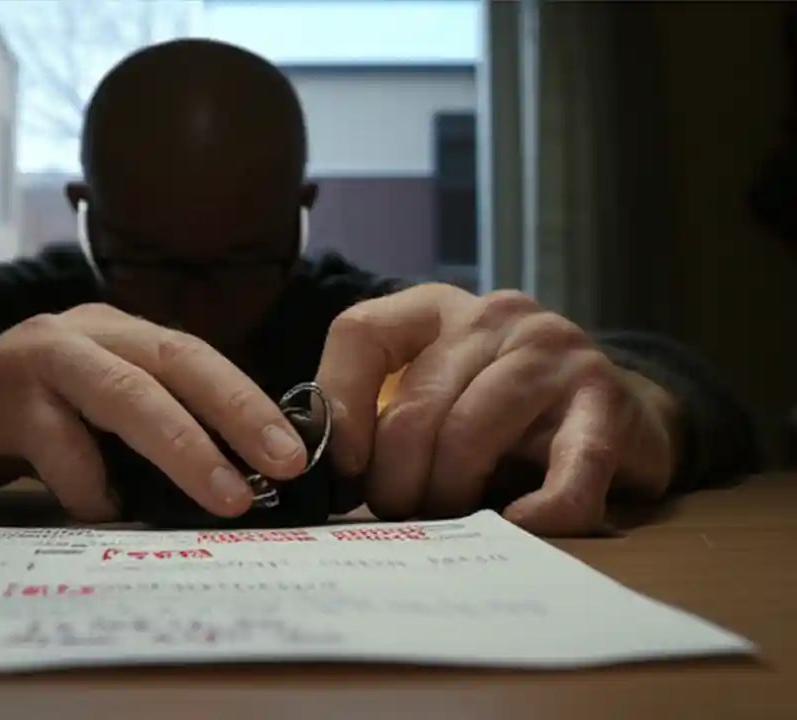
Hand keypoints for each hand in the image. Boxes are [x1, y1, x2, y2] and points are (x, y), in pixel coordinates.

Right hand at [0, 304, 307, 521]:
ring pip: (124, 394)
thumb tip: (235, 480)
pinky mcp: (1, 396)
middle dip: (235, 415)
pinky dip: (89, 486)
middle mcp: (86, 332)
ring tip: (225, 497)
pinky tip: (101, 509)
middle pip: (174, 362)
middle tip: (280, 467)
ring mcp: (41, 357)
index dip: (250, 400)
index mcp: (120, 333)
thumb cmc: (27, 420)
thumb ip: (148, 427)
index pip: (198, 356)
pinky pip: (59, 445)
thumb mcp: (94, 410)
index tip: (296, 450)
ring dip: (181, 448)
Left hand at [315, 285, 680, 535]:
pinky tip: (518, 527)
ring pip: (470, 436)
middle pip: (414, 405)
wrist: (621, 414)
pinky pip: (563, 475)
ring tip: (449, 522)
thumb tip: (311, 463)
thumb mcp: (434, 393)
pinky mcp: (607, 404)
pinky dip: (535, 515)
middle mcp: (497, 317)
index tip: (342, 469)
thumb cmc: (504, 416)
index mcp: (438, 309)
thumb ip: (377, 414)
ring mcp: (555, 354)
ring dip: (449, 495)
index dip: (339, 405)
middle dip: (395, 479)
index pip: (360, 331)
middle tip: (400, 513)